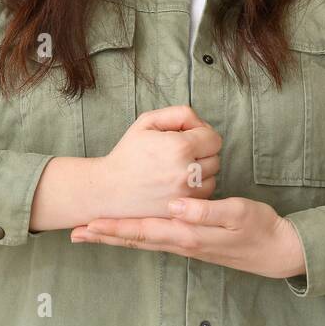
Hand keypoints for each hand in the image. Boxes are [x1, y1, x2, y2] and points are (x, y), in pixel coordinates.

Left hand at [70, 196, 306, 280]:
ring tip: (92, 232)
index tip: (89, 224)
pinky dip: (136, 236)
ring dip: (117, 236)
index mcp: (188, 233)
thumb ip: (207, 210)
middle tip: (76, 232)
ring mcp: (186, 244)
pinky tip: (129, 232)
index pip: (144, 229)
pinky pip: (155, 239)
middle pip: (136, 238)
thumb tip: (176, 205)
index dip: (115, 226)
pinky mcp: (191, 242)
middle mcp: (181, 241)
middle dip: (106, 234)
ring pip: (143, 240)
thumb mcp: (238, 213)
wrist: (277, 250)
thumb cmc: (259, 228)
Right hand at [90, 105, 221, 219]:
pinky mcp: (184, 210)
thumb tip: (201, 123)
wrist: (109, 190)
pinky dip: (195, 188)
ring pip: (212, 177)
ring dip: (201, 171)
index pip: (213, 138)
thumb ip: (179, 114)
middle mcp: (187, 172)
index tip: (187, 137)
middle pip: (215, 157)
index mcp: (180, 147)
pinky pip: (204, 195)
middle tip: (179, 153)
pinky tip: (177, 183)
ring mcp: (187, 195)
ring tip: (177, 168)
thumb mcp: (148, 122)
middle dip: (201, 152)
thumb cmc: (128, 154)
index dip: (201, 134)